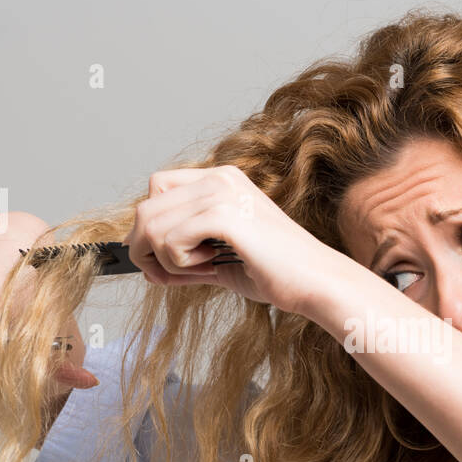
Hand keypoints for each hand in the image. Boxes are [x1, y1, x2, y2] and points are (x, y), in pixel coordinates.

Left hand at [126, 165, 348, 316]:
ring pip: (152, 225)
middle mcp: (219, 178)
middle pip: (146, 207)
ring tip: (200, 269)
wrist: (314, 283)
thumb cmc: (277, 273)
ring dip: (165, 260)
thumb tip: (146, 266)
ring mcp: (222, 193)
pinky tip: (208, 266)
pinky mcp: (225, 216)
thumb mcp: (220, 261)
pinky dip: (178, 263)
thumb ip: (184, 256)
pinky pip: (169, 240)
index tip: (161, 259)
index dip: (149, 226)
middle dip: (147, 249)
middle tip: (172, 274)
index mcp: (221, 180)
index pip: (157, 188)